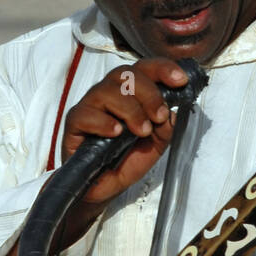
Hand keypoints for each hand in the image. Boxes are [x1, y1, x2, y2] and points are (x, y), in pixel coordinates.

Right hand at [61, 59, 188, 211]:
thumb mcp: (156, 144)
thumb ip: (166, 127)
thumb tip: (170, 113)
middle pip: (126, 74)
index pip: (144, 68)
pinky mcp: (75, 122)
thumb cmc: (126, 160)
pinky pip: (88, 114)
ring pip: (108, 91)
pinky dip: (105, 123)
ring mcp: (90, 105)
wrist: (104, 187)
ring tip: (141, 131)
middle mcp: (109, 93)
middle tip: (159, 116)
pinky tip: (116, 134)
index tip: (180, 81)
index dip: (163, 69)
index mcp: (129, 92)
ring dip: (131, 110)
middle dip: (149, 93)